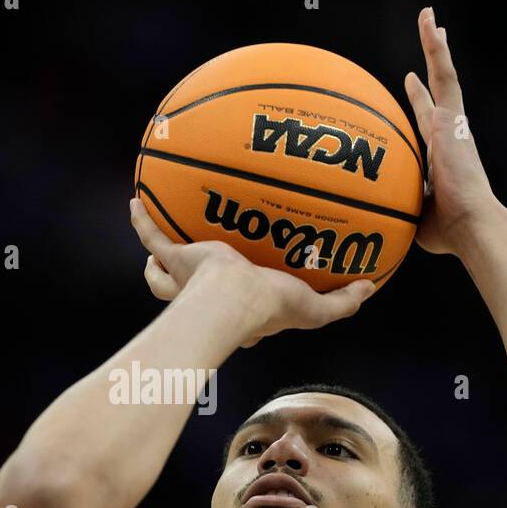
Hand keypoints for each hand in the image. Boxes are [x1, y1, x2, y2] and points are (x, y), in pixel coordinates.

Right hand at [128, 197, 374, 347]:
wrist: (232, 299)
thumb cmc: (271, 307)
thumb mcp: (316, 309)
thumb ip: (344, 301)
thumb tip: (371, 288)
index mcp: (241, 306)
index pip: (238, 306)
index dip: (242, 300)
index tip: (251, 284)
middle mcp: (209, 293)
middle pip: (194, 291)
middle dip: (193, 283)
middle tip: (199, 262)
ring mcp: (188, 276)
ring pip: (163, 273)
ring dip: (160, 261)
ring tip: (162, 240)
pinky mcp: (175, 259)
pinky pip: (152, 236)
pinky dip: (141, 220)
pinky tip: (136, 199)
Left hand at [403, 7, 504, 256]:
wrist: (469, 224)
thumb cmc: (445, 230)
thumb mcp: (412, 215)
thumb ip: (398, 207)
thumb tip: (375, 217)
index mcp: (441, 155)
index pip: (426, 122)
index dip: (419, 103)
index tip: (410, 85)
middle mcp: (449, 134)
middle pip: (438, 92)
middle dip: (431, 68)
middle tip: (432, 40)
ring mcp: (452, 123)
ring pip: (444, 75)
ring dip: (435, 46)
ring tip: (430, 18)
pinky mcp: (453, 117)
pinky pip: (446, 74)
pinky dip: (437, 50)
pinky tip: (431, 25)